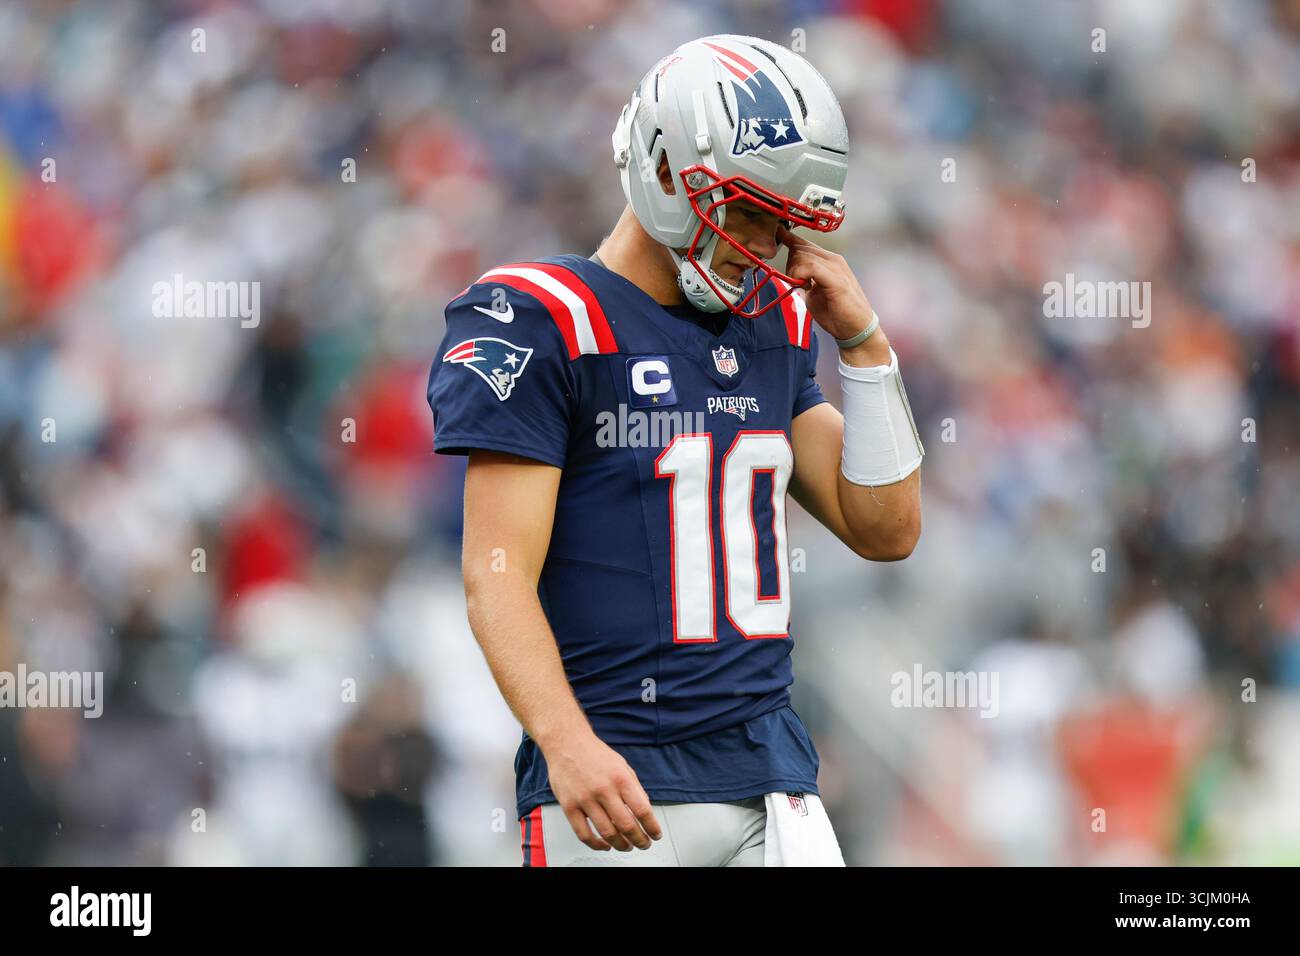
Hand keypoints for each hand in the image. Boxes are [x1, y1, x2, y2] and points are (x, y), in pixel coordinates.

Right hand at [542, 730, 662, 850]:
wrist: (566, 742)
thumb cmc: (594, 753)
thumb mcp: (622, 765)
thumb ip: (634, 787)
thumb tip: (645, 809)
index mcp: (620, 778)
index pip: (642, 810)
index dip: (652, 827)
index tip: (655, 835)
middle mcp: (604, 789)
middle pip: (627, 825)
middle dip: (639, 840)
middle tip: (643, 844)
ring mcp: (585, 799)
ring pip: (607, 833)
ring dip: (621, 845)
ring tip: (627, 846)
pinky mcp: (569, 806)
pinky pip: (583, 833)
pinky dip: (596, 845)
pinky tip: (604, 844)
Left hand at [778, 224, 889, 366]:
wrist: (856, 329)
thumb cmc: (837, 312)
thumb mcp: (815, 291)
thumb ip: (805, 279)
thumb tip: (792, 274)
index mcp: (829, 261)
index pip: (805, 243)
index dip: (788, 238)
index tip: (776, 234)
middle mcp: (833, 260)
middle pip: (800, 247)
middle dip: (789, 263)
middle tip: (794, 281)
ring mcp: (836, 268)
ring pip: (804, 255)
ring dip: (794, 270)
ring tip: (801, 286)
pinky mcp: (836, 280)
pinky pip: (811, 267)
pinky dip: (800, 273)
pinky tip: (802, 284)